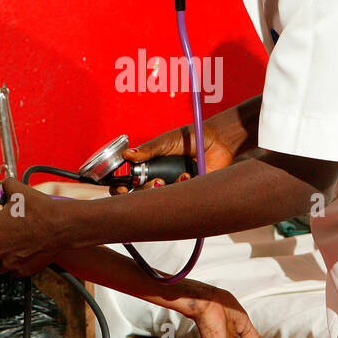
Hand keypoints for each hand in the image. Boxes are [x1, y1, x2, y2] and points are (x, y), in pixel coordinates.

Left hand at [0, 178, 69, 275]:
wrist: (61, 226)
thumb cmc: (39, 209)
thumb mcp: (18, 190)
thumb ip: (5, 186)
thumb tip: (3, 184)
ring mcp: (8, 263)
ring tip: (4, 249)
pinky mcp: (22, 271)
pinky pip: (11, 271)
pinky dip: (12, 265)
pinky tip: (19, 254)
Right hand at [116, 122, 234, 193]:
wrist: (217, 141)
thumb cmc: (190, 137)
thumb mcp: (166, 141)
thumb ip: (148, 150)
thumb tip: (127, 155)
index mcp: (147, 165)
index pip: (126, 181)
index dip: (119, 188)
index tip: (122, 189)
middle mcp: (156, 177)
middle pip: (139, 195)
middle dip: (146, 192)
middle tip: (157, 182)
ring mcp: (171, 186)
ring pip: (158, 200)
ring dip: (167, 190)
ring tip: (181, 175)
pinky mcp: (186, 193)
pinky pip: (177, 199)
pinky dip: (182, 187)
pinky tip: (189, 175)